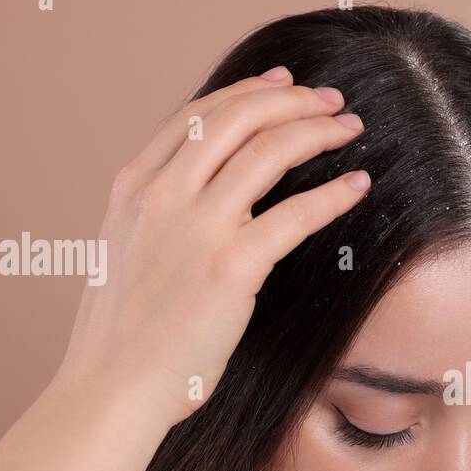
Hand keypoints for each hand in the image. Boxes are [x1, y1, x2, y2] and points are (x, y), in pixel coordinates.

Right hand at [52, 69, 370, 429]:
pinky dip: (334, 192)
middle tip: (331, 100)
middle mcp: (161, 195)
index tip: (284, 83)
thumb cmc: (124, 338)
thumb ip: (161, 219)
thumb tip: (207, 203)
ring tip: (350, 128)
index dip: (246, 92)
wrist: (112, 388)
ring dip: (318, 131)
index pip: (195, 117)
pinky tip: (358, 184)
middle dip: (291, 100)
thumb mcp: (127, 255)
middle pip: (236, 118)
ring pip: (268, 151)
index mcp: (132, 188)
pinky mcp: (231, 265)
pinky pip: (296, 213)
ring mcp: (195, 227)